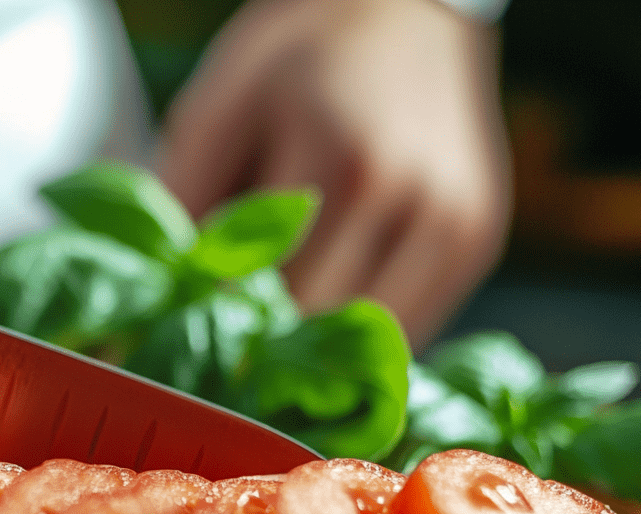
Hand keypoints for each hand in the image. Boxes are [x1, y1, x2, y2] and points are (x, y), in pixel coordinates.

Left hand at [158, 0, 510, 347]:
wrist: (406, 6)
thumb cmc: (301, 56)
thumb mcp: (221, 105)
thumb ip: (184, 200)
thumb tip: (162, 293)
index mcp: (337, 157)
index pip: (267, 290)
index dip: (224, 326)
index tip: (198, 337)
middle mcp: (408, 193)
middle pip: (321, 324)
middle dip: (271, 345)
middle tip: (237, 345)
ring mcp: (455, 219)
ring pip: (374, 342)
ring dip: (325, 353)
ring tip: (285, 336)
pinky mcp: (478, 237)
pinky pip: (417, 323)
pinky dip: (369, 333)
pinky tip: (336, 310)